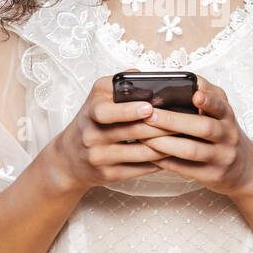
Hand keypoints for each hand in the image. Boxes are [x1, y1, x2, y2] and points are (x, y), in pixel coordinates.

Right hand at [45, 71, 172, 194]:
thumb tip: (145, 76)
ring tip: (184, 138)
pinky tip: (172, 155)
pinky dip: (159, 162)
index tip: (149, 107)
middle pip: (131, 132)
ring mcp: (100, 157)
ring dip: (165, 146)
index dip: (128, 110)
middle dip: (160, 127)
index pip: (106, 112)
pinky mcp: (109, 175)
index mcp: (91, 112)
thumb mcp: (97, 98)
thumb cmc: (91, 121)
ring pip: (140, 153)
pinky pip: (140, 169)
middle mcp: (92, 135)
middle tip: (182, 122)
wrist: (68, 158)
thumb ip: (119, 84)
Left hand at [140, 75, 252, 198]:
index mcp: (227, 115)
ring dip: (165, 143)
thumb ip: (205, 97)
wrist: (244, 168)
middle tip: (149, 115)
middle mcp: (228, 135)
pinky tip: (150, 154)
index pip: (220, 105)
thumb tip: (174, 81)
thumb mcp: (221, 114)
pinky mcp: (213, 175)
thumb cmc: (223, 134)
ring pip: (192, 150)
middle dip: (173, 121)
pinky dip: (166, 161)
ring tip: (144, 136)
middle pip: (203, 127)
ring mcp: (222, 156)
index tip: (195, 94)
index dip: (209, 100)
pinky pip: (186, 169)